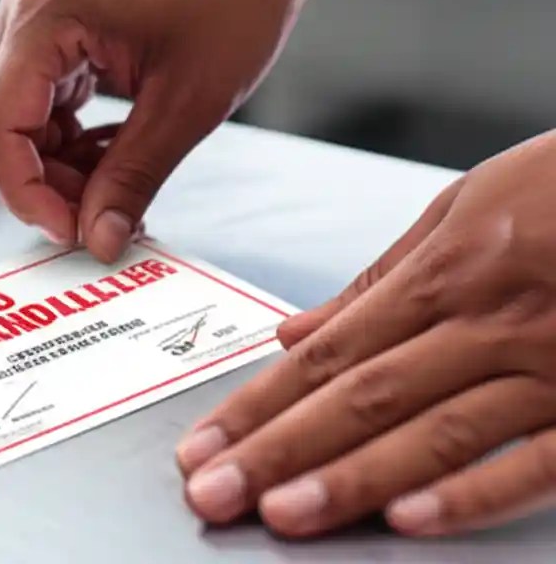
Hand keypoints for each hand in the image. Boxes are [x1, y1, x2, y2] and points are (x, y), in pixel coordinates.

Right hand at [0, 0, 303, 260]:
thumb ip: (133, 178)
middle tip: (100, 218)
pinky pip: (46, 114)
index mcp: (46, 18)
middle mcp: (27, 18)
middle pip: (4, 131)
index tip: (68, 229)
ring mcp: (39, 30)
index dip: (25, 192)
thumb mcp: (186, 106)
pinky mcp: (59, 44)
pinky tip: (116, 159)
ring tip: (118, 189)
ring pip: (24, 130)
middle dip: (47, 185)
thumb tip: (98, 237)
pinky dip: (76, 148)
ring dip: (63, 171)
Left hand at [176, 131, 555, 537]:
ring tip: (283, 516)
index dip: (258, 404)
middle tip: (213, 493)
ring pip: (433, 431)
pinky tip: (412, 521)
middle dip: (278, 450)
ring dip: (352, 478)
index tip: (204, 446)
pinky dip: (473, 492)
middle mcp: (485, 319)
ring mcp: (548, 364)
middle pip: (362, 396)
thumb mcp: (466, 205)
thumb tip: (297, 332)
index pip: (328, 354)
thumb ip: (378, 279)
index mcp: (445, 270)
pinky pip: (536, 457)